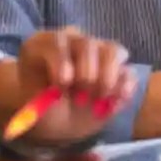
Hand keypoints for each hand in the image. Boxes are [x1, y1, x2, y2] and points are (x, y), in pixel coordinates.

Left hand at [16, 28, 136, 143]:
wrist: (58, 119)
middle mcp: (74, 42)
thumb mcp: (32, 106)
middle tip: (80, 98)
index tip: (63, 85)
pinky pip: (128, 71)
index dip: (62, 61)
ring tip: (99, 99)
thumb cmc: (42, 108)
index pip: (57, 41)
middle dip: (87, 73)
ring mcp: (98, 53)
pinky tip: (115, 103)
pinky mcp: (117, 71)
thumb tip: (56, 98)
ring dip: (109, 77)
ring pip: (113, 50)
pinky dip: (125, 87)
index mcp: (46, 44)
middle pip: (88, 43)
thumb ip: (40, 101)